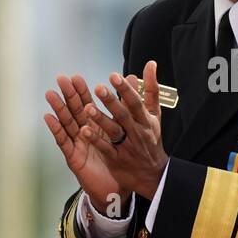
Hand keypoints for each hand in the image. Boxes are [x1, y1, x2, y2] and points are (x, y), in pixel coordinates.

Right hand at [43, 74, 128, 210]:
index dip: (81, 91)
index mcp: (96, 126)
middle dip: (67, 95)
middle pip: (74, 111)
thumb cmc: (119, 161)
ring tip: (51, 94)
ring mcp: (77, 144)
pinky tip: (49, 118)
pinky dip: (56, 129)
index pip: (87, 104)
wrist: (117, 188)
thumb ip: (125, 109)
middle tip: (61, 79)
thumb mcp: (125, 133)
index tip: (76, 77)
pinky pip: (64, 142)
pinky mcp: (73, 158)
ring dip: (58, 108)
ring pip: (66, 124)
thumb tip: (130, 85)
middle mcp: (84, 133)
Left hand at [78, 61, 167, 199]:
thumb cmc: (151, 139)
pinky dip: (95, 140)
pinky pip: (105, 148)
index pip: (135, 102)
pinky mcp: (116, 159)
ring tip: (88, 108)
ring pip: (113, 131)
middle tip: (99, 88)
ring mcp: (126, 146)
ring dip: (100, 119)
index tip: (114, 76)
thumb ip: (149, 89)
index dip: (125, 89)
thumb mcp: (154, 114)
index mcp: (145, 119)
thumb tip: (150, 65)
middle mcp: (137, 131)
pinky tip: (83, 131)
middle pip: (124, 115)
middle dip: (112, 101)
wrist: (153, 173)